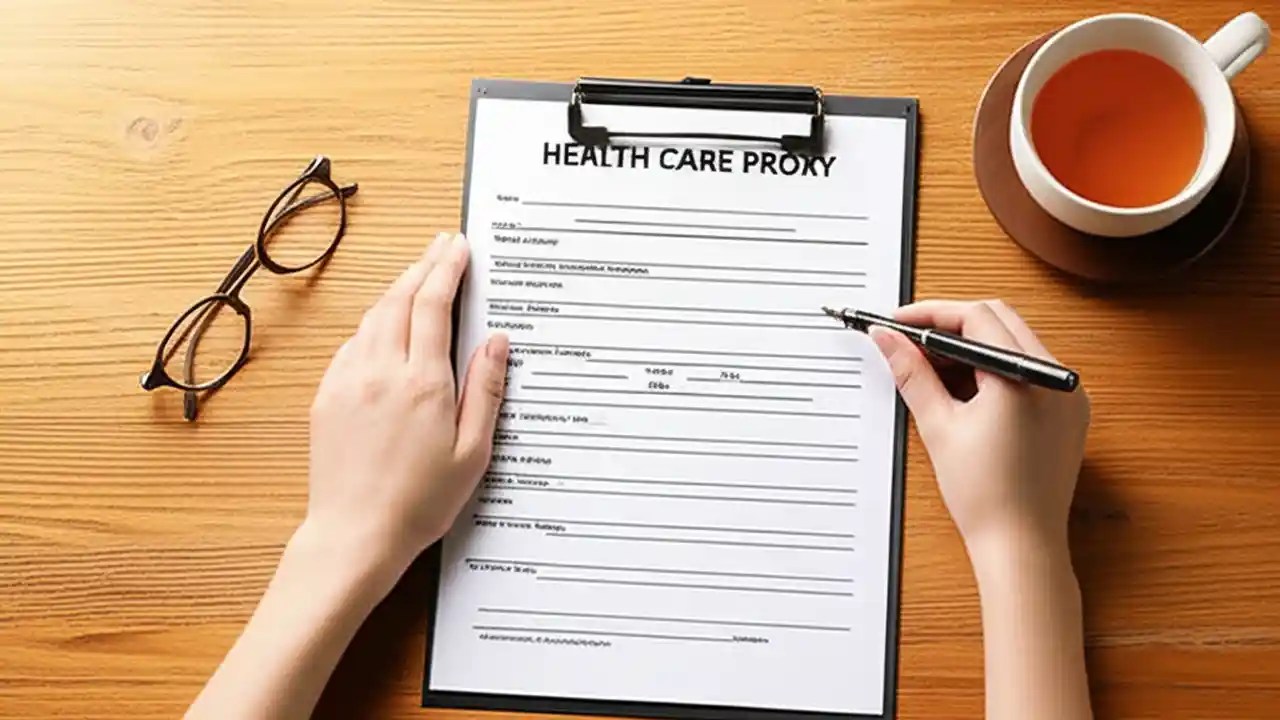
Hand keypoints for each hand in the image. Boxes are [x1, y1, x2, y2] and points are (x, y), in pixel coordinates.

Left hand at [303, 232, 508, 577]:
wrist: (355, 534)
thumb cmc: (419, 502)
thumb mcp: (472, 452)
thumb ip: (485, 390)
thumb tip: (496, 341)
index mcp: (423, 382)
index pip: (435, 305)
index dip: (447, 269)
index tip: (458, 248)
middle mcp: (381, 371)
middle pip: (401, 298)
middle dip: (423, 265)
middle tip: (441, 245)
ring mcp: (348, 381)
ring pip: (373, 316)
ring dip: (397, 288)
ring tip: (417, 274)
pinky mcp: (327, 397)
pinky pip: (351, 344)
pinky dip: (371, 323)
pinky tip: (383, 325)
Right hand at [870, 300, 1089, 557]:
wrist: (1021, 545)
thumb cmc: (985, 496)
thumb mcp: (939, 426)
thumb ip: (912, 374)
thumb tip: (887, 339)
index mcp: (1025, 377)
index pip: (976, 317)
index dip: (931, 314)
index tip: (899, 323)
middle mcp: (1056, 378)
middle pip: (999, 320)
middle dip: (952, 325)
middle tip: (911, 341)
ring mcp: (1068, 394)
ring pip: (1016, 342)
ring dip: (974, 345)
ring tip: (932, 368)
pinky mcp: (1069, 411)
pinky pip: (1031, 369)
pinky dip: (996, 368)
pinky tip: (965, 388)